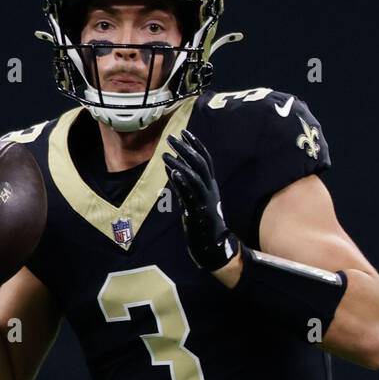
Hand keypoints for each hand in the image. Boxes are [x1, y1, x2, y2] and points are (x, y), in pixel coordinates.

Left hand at [163, 130, 240, 277]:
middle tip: (171, 137)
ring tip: (165, 154)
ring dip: (179, 163)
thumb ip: (182, 185)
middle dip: (185, 148)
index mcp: (210, 186)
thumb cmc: (202, 224)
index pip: (205, 160)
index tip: (184, 132)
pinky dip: (182, 182)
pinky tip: (172, 171)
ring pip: (194, 176)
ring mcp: (205, 200)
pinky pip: (190, 194)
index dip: (195, 145)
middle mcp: (210, 189)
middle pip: (200, 163)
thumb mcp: (191, 200)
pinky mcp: (199, 212)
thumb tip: (171, 168)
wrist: (213, 246)